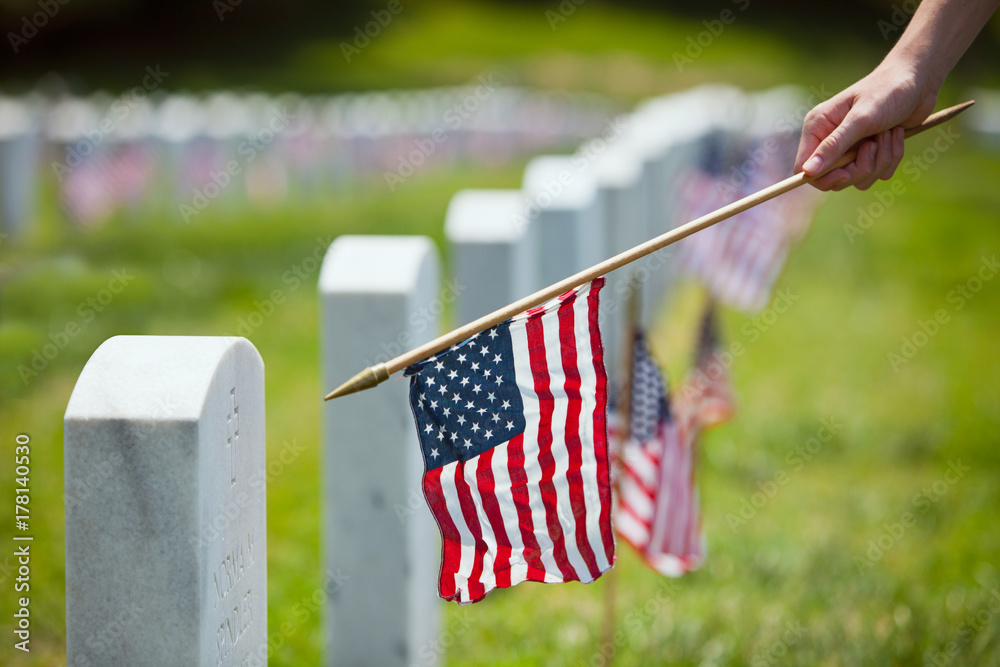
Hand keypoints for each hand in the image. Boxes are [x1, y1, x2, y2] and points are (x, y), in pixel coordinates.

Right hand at [794, 61, 938, 190]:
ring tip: (889, 134)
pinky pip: (877, 173)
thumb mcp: (860, 119)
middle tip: (874, 146)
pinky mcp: (871, 152)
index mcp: (818, 128)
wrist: (919, 79)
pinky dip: (892, 157)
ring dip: (880, 160)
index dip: (823, 177)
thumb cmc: (887, 91)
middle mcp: (830, 140)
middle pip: (834, 178)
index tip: (846, 174)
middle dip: (860, 167)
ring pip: (859, 178)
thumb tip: (807, 171)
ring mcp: (851, 148)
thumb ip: (833, 146)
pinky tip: (896, 134)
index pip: (805, 169)